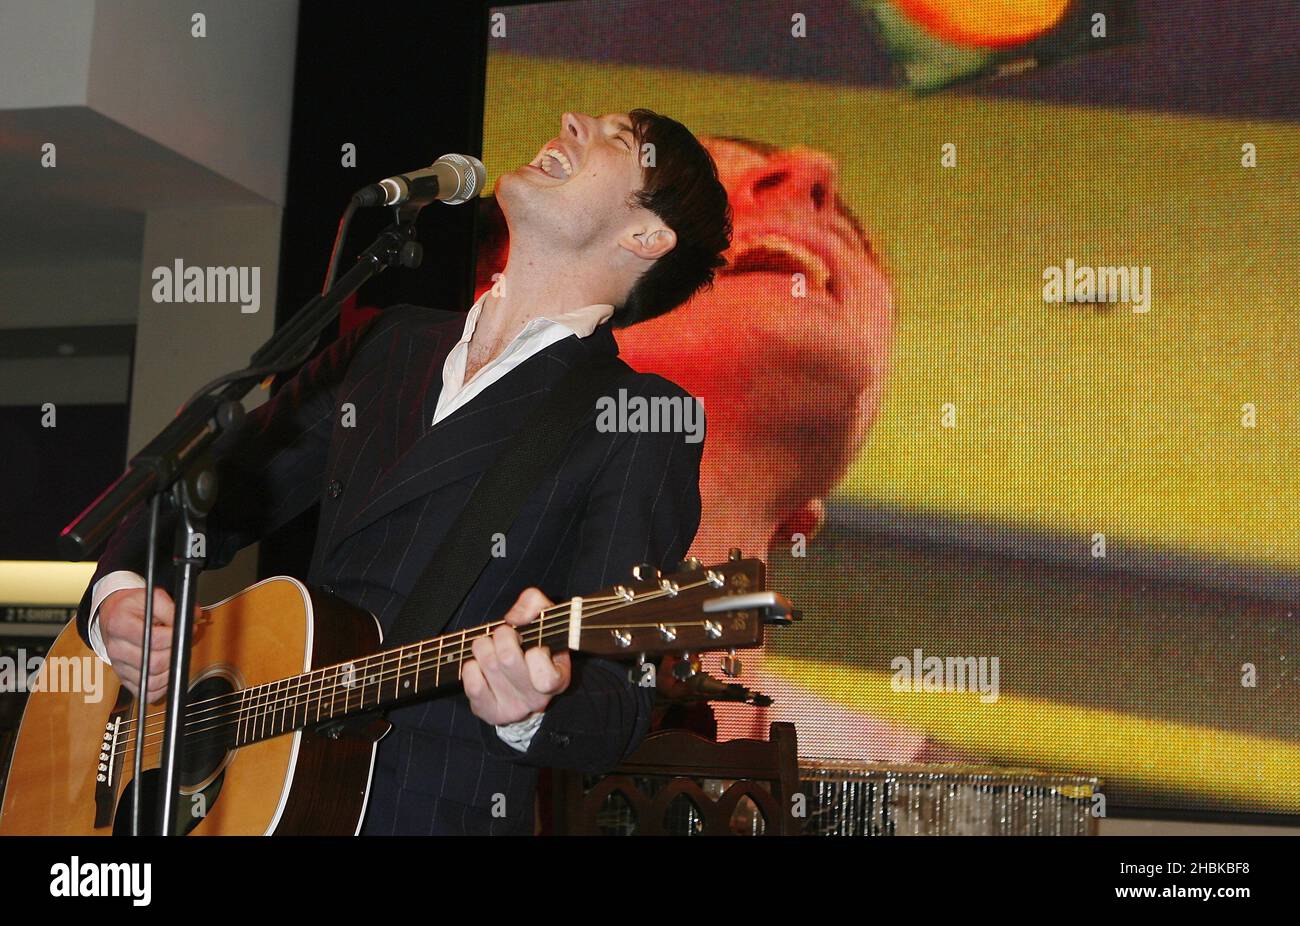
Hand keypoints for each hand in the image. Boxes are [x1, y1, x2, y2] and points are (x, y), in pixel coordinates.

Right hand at [100, 587, 184, 702]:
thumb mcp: (153, 597)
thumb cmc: (134, 607)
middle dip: (175, 655)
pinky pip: (147, 692)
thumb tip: (194, 618)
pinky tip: (167, 671)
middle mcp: (116, 649)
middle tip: (179, 644)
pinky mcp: (124, 679)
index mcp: (120, 625)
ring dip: (171, 672)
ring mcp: (119, 667)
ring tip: (173, 656)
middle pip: (154, 663)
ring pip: (151, 682)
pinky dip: (162, 686)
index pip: (154, 640)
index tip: (185, 630)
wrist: (114, 615)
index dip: (175, 637)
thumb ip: (173, 608)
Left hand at [463, 587, 570, 725]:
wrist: (525, 680)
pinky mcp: (491, 713)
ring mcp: (514, 710)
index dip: (535, 652)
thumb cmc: (535, 644)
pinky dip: (470, 667)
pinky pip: (472, 686)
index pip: (545, 675)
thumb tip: (514, 618)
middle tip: (503, 634)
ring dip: (483, 646)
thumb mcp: (544, 618)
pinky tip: (478, 664)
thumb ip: (534, 604)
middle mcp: (537, 700)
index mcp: (558, 680)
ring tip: (488, 645)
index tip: (531, 641)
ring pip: (488, 666)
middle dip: (501, 636)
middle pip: (507, 658)